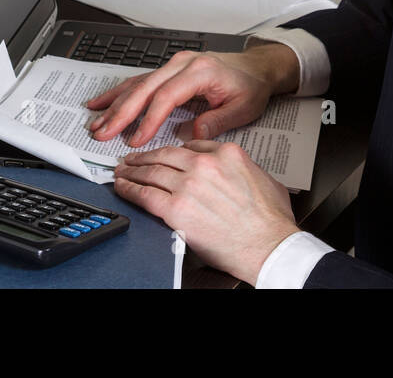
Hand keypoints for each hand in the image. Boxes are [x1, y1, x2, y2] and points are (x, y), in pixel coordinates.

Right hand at [85, 43, 296, 144]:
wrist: (257, 68)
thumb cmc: (250, 86)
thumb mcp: (243, 107)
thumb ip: (217, 121)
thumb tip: (192, 134)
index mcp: (200, 71)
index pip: (166, 96)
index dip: (148, 120)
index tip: (136, 140)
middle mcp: (183, 64)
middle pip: (145, 88)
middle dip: (121, 113)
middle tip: (102, 133)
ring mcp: (174, 65)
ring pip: (138, 84)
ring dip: (115, 104)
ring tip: (95, 122)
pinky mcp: (169, 70)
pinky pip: (140, 81)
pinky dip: (120, 93)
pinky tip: (103, 103)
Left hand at [114, 140, 298, 284]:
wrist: (268, 246)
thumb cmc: (270, 220)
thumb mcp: (263, 177)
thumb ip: (242, 166)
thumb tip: (232, 170)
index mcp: (227, 154)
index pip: (191, 146)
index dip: (172, 152)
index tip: (164, 156)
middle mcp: (205, 165)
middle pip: (165, 155)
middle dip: (145, 157)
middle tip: (133, 159)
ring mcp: (188, 186)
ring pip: (151, 172)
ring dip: (132, 171)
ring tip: (122, 172)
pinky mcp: (176, 209)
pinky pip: (144, 194)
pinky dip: (129, 189)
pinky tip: (122, 187)